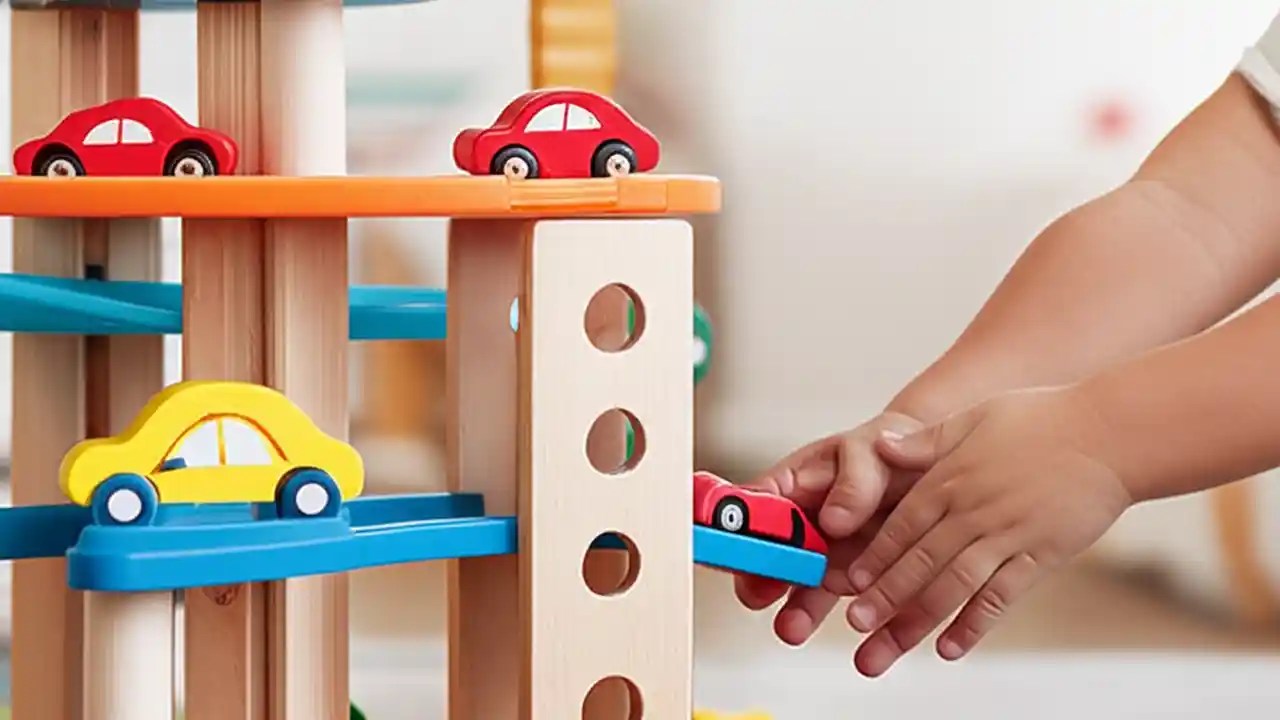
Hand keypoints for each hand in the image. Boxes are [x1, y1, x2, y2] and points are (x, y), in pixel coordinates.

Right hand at [733, 411, 926, 644]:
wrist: (931, 470)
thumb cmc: (890, 451)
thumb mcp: (872, 450)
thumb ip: (855, 479)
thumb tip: (834, 517)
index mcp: (795, 484)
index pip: (752, 505)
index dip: (734, 525)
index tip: (728, 543)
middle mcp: (805, 525)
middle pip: (770, 556)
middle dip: (760, 578)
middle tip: (757, 592)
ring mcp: (830, 556)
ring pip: (804, 589)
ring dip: (796, 611)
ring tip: (793, 626)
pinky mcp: (861, 581)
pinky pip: (850, 606)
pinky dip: (854, 624)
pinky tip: (856, 635)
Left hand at [843, 387, 1133, 676]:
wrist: (1110, 432)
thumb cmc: (1042, 418)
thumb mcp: (974, 418)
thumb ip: (925, 441)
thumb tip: (879, 447)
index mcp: (950, 477)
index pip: (901, 525)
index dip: (874, 555)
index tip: (848, 583)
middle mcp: (971, 510)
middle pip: (918, 560)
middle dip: (883, 596)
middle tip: (854, 625)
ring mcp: (1006, 534)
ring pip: (951, 584)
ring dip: (917, 617)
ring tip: (888, 646)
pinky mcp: (1040, 554)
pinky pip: (1000, 595)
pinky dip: (973, 623)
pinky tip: (949, 649)